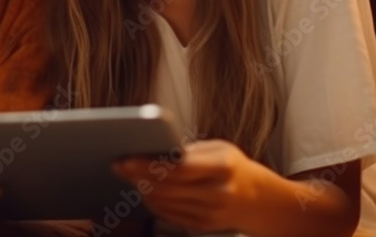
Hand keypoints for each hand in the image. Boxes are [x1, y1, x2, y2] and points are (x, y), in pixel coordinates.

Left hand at [113, 139, 251, 232]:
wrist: (258, 199)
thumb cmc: (232, 166)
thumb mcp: (217, 149)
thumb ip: (188, 151)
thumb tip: (151, 150)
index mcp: (223, 167)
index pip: (179, 168)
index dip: (149, 165)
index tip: (126, 158)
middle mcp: (217, 193)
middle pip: (167, 188)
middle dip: (137, 176)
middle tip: (118, 164)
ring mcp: (210, 213)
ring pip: (164, 202)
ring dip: (141, 188)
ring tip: (127, 174)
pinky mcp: (202, 226)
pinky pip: (168, 214)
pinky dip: (152, 201)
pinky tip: (142, 189)